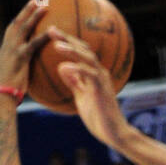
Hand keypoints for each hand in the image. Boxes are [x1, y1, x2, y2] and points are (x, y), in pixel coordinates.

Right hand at [0, 0, 50, 90]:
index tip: (30, 6)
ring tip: (44, 6)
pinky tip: (52, 31)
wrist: (3, 95)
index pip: (14, 26)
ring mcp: (13, 49)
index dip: (22, 15)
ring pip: (24, 27)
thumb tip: (30, 61)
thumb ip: (21, 61)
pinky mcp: (20, 57)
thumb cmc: (10, 87)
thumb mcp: (13, 70)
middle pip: (18, 21)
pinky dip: (42, 36)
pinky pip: (33, 43)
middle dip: (27, 9)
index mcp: (6, 45)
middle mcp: (8, 44)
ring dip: (34, 15)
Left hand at [50, 26, 129, 147]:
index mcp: (94, 74)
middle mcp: (99, 73)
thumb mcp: (82, 98)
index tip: (52, 34)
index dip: (67, 42)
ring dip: (71, 50)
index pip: (80, 53)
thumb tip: (62, 67)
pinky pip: (89, 75)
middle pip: (83, 50)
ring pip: (87, 59)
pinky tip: (64, 65)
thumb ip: (74, 82)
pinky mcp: (101, 90)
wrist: (114, 134)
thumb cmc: (99, 118)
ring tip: (56, 44)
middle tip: (51, 30)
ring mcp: (102, 80)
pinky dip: (77, 69)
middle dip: (67, 39)